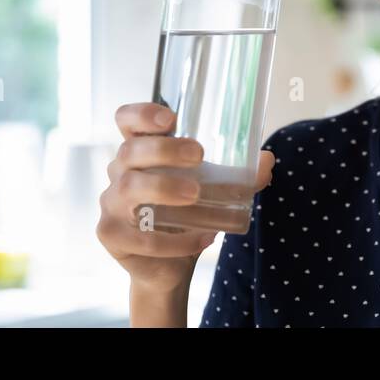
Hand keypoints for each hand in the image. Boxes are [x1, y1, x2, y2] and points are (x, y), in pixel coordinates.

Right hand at [96, 102, 275, 292]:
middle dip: (164, 149)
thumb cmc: (186, 215)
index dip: (141, 114)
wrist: (169, 265)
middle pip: (130, 151)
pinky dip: (175, 240)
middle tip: (199, 155)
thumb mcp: (213, 190)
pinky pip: (140, 237)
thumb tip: (267, 160)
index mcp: (141, 151)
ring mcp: (111, 204)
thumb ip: (240, 176)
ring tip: (195, 195)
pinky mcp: (112, 235)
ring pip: (129, 189)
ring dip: (164, 189)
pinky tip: (204, 238)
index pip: (126, 120)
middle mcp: (119, 172)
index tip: (170, 118)